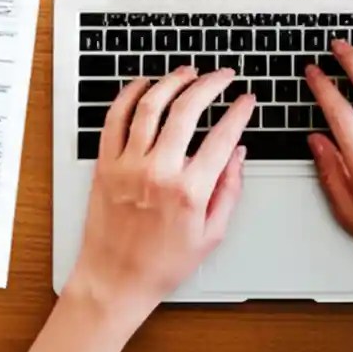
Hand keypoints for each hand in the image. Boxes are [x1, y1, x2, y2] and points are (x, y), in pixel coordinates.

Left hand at [64, 66, 252, 324]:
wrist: (115, 279)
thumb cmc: (162, 263)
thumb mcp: (211, 234)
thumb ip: (229, 190)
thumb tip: (238, 154)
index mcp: (190, 191)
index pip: (223, 136)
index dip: (239, 112)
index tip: (246, 100)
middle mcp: (158, 172)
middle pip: (188, 109)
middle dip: (210, 84)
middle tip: (222, 76)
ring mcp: (128, 165)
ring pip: (151, 105)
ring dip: (172, 81)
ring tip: (187, 72)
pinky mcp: (105, 165)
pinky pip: (115, 118)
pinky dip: (129, 95)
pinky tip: (143, 85)